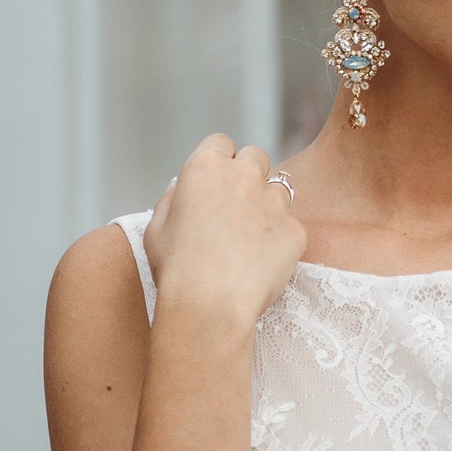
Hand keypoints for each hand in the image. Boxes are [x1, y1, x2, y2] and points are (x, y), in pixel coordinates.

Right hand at [145, 137, 304, 334]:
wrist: (210, 307)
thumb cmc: (176, 270)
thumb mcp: (156, 228)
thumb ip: (173, 199)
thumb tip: (183, 189)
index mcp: (206, 167)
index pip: (220, 143)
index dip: (218, 163)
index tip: (214, 184)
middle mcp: (244, 175)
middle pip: (255, 157)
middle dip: (247, 176)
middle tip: (234, 210)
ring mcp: (274, 201)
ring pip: (278, 189)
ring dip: (266, 207)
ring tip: (248, 242)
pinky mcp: (296, 230)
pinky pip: (290, 227)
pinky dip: (279, 241)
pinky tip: (260, 264)